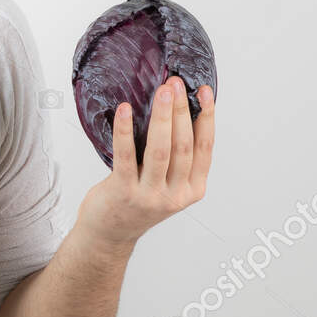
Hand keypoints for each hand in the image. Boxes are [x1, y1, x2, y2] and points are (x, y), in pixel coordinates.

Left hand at [77, 75, 215, 249]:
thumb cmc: (138, 200)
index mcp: (193, 189)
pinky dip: (125, 130)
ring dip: (162, 117)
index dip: (206, 117)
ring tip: (161, 91)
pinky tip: (123, 110)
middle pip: (183, 145)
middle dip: (182, 110)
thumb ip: (177, 159)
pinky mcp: (124, 192)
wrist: (110, 233)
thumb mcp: (168, 184)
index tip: (205, 91)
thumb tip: (176, 109)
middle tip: (177, 83)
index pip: (205, 148)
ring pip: (160, 150)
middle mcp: (176, 194)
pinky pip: (126, 156)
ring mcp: (150, 195)